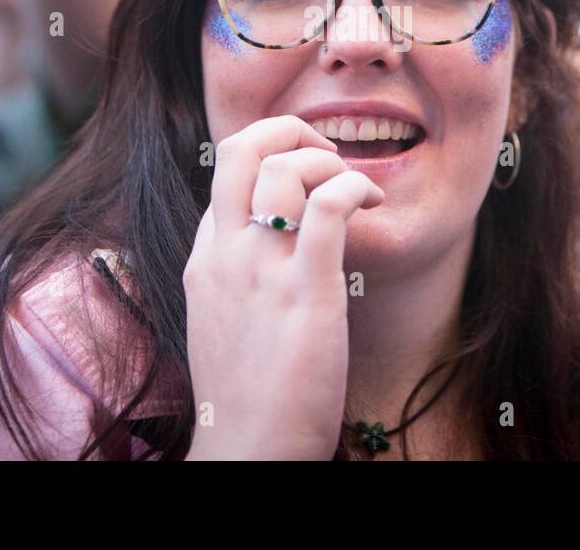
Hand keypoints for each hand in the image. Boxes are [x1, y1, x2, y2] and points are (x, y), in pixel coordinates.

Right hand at [183, 116, 383, 459]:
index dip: (269, 157)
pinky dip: (355, 187)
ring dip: (332, 163)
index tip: (307, 177)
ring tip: (359, 191)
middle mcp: (226, 252)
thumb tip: (269, 243)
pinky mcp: (305, 289)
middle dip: (288, 129)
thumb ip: (238, 275)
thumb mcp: (222, 319)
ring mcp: (261, 268)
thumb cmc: (245, 394)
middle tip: (325, 153)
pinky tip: (373, 204)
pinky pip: (329, 206)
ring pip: (287, 167)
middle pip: (240, 147)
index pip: (224, 172)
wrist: (248, 449)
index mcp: (205, 258)